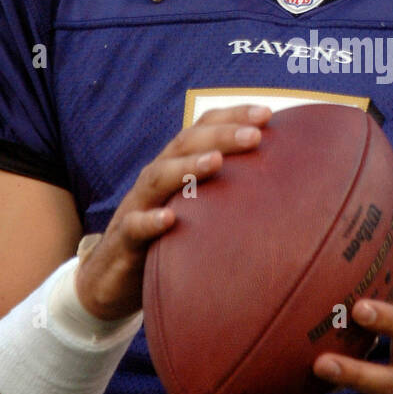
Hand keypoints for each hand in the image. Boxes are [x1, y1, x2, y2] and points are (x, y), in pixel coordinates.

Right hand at [74, 104, 271, 320]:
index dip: (232, 117)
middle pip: (185, 145)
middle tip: (256, 134)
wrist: (110, 280)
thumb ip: (227, 194)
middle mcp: (156, 179)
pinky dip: (151, 221)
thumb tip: (283, 188)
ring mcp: (137, 207)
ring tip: (218, 161)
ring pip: (158, 177)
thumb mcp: (196, 211)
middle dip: (220, 135)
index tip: (269, 113)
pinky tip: (171, 219)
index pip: (202, 129)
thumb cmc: (165, 240)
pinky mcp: (124, 241)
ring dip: (188, 167)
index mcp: (176, 167)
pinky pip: (135, 227)